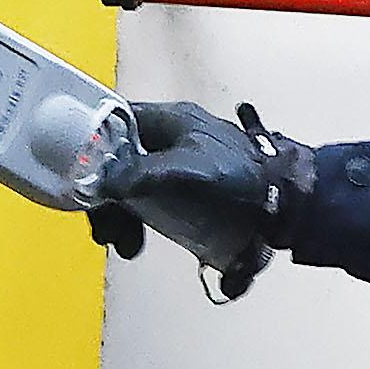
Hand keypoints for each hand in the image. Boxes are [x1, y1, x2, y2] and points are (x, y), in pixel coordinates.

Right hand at [93, 101, 311, 294]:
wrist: (292, 203)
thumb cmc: (240, 176)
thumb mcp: (187, 169)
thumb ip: (142, 174)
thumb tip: (104, 184)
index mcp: (170, 121)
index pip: (115, 121)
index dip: (92, 144)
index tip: (77, 176)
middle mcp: (172, 140)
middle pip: (120, 163)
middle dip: (109, 197)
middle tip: (106, 230)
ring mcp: (182, 168)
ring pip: (136, 189)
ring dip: (125, 218)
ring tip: (128, 247)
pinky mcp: (193, 195)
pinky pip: (156, 207)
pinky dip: (146, 225)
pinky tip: (144, 246)